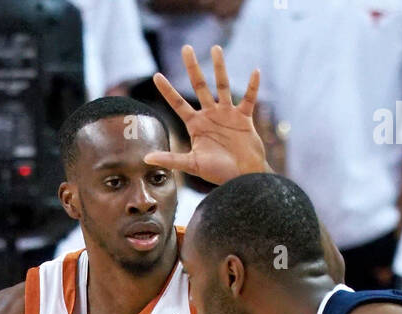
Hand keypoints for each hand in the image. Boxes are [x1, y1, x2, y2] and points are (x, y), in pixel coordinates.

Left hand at [145, 45, 265, 185]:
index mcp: (196, 125)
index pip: (178, 104)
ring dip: (219, 68)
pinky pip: (249, 98)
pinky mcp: (244, 117)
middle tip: (186, 48)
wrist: (242, 177)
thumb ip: (171, 159)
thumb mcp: (192, 165)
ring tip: (215, 49)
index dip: (167, 90)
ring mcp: (227, 114)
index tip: (156, 75)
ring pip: (222, 86)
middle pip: (199, 86)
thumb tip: (146, 159)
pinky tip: (255, 71)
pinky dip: (253, 86)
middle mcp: (210, 115)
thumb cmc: (218, 173)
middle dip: (192, 68)